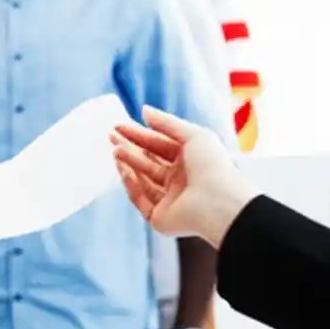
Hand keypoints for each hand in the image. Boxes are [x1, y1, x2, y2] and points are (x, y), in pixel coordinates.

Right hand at [110, 106, 259, 247]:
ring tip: (115, 150)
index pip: (160, 146)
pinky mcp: (160, 218)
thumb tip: (144, 110)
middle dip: (130, 148)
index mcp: (191, 162)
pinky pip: (141, 199)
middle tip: (112, 136)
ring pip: (143, 180)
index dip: (140, 135)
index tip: (120, 126)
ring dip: (128, 164)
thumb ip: (166, 123)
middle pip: (149, 162)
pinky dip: (131, 185)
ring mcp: (170, 200)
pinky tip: (124, 170)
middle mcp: (180, 182)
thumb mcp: (193, 135)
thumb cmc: (212, 167)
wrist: (218, 203)